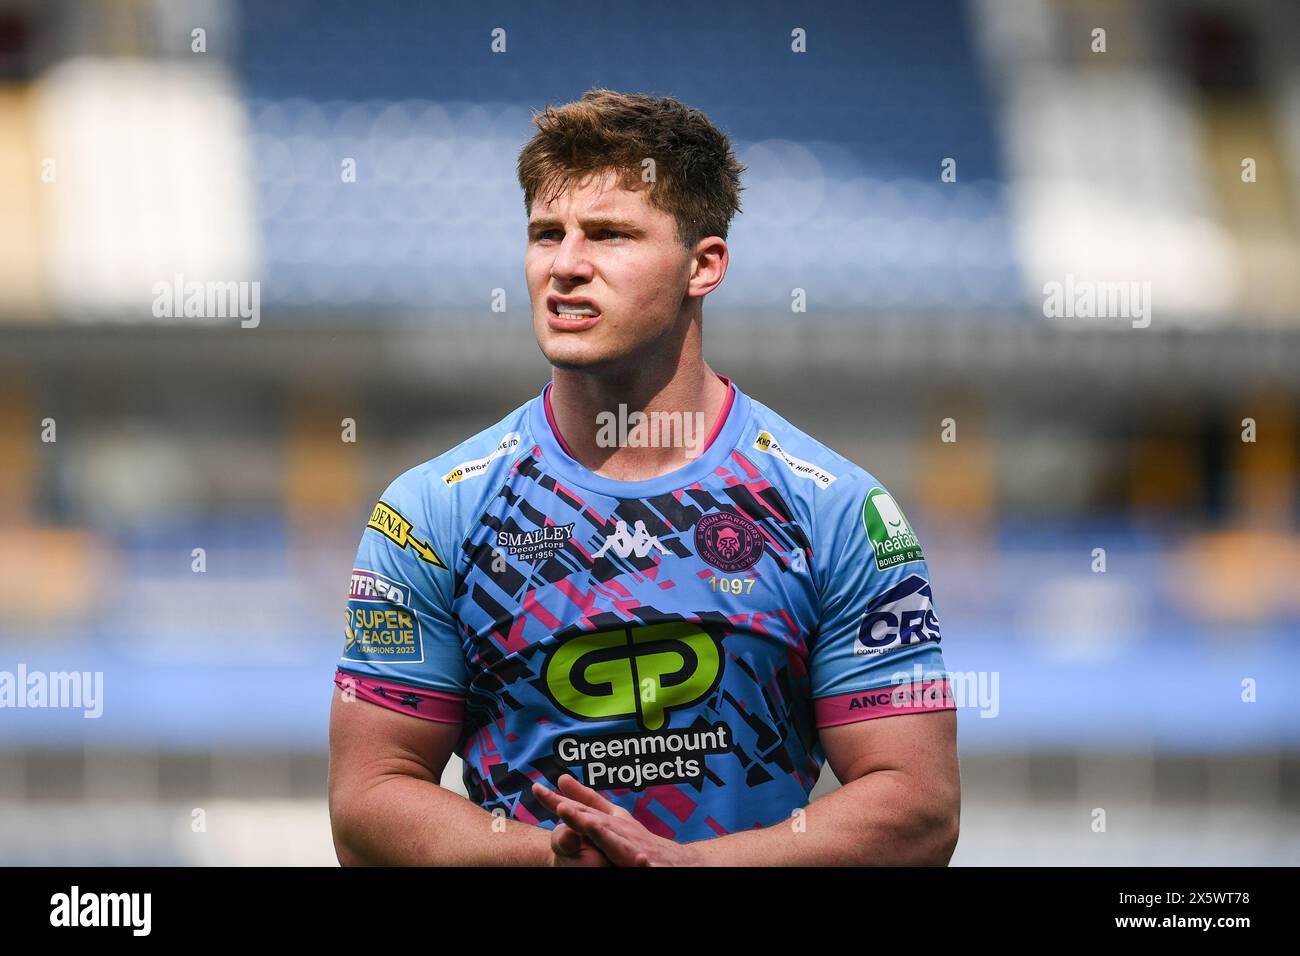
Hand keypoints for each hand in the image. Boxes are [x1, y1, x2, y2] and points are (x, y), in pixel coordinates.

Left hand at [531, 773, 705, 866]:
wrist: (675, 862)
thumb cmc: (637, 838)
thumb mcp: (611, 818)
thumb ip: (586, 800)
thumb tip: (560, 778)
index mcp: (609, 822)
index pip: (581, 811)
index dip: (558, 802)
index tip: (537, 790)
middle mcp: (622, 833)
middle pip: (600, 825)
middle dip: (582, 816)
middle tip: (561, 808)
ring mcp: (636, 850)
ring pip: (621, 845)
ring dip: (609, 837)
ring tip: (591, 827)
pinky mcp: (651, 867)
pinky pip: (647, 867)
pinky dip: (644, 865)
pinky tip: (641, 863)